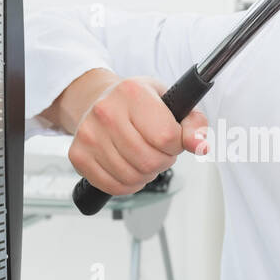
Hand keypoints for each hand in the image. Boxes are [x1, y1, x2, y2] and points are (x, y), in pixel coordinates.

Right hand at [63, 72, 207, 195]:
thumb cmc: (137, 103)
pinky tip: (128, 168)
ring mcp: (89, 135)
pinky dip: (127, 185)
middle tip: (157, 150)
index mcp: (132, 92)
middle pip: (149, 161)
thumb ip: (193, 124)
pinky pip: (113, 187)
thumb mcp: (170, 103)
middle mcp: (106, 111)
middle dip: (162, 161)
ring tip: (143, 158)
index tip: (170, 139)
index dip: (175, 145)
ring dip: (145, 175)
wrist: (98, 100)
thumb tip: (201, 146)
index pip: (167, 137)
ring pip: (132, 177)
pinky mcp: (78, 156)